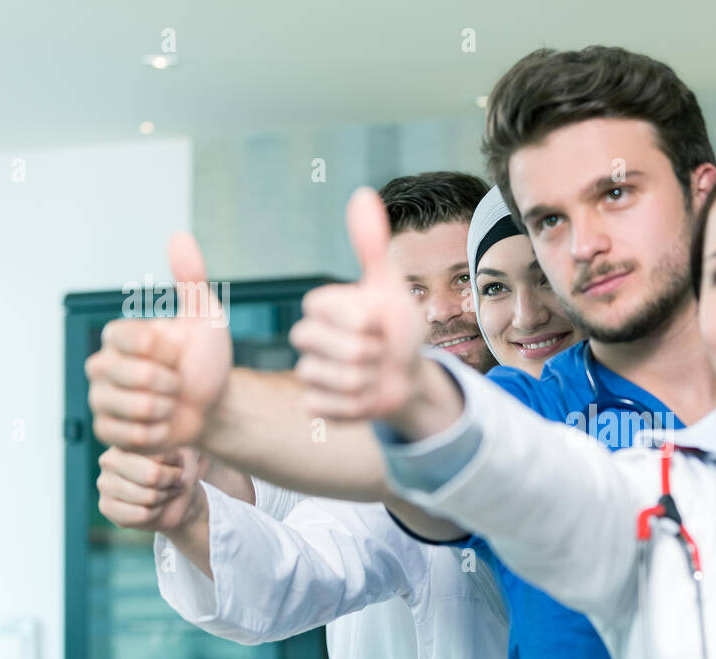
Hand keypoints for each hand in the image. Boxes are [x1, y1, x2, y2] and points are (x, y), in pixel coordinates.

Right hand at [86, 233, 232, 451]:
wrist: (213, 404)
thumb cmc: (205, 360)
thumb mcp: (205, 318)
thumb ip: (191, 280)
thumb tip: (180, 236)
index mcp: (118, 336)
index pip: (141, 342)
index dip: (171, 352)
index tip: (178, 354)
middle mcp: (100, 365)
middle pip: (142, 377)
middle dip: (174, 383)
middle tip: (177, 383)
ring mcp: (100, 400)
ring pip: (141, 408)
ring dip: (169, 409)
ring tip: (171, 402)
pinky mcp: (107, 432)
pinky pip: (137, 436)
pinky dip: (161, 432)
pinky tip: (164, 424)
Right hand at [96, 447, 206, 532]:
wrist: (177, 501)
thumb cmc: (179, 474)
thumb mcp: (184, 456)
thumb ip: (176, 451)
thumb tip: (174, 457)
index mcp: (127, 440)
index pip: (157, 453)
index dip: (176, 464)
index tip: (180, 465)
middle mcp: (109, 460)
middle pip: (152, 476)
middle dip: (171, 483)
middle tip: (176, 483)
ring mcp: (104, 484)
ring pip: (148, 497)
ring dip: (165, 497)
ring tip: (166, 493)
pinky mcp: (106, 507)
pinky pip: (141, 514)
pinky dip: (155, 513)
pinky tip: (153, 508)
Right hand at [290, 187, 427, 420]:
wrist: (409, 374)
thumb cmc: (397, 327)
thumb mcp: (389, 286)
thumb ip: (371, 245)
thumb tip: (361, 193)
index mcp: (319, 305)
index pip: (330, 310)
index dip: (366, 319)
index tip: (377, 320)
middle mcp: (306, 337)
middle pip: (334, 348)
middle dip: (371, 352)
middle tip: (378, 349)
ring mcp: (308, 372)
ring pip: (336, 380)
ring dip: (367, 381)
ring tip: (372, 373)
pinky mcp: (315, 405)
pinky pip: (329, 408)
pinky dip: (357, 405)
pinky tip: (363, 396)